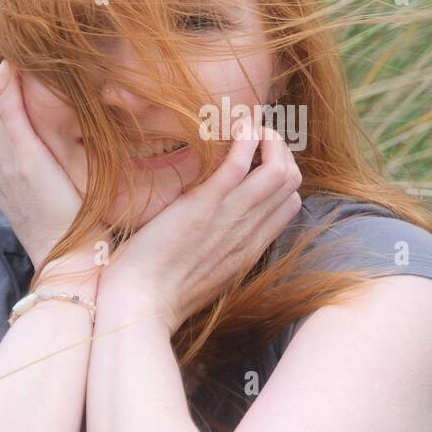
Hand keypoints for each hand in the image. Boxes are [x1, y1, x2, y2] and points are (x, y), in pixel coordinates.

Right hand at [0, 52, 106, 269]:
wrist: (72, 265)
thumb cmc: (70, 235)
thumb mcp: (45, 198)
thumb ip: (39, 172)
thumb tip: (47, 154)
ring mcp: (6, 165)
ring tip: (0, 44)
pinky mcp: (26, 165)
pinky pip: (8, 117)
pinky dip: (7, 89)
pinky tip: (13, 66)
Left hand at [98, 117, 302, 329]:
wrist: (140, 307)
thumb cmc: (158, 293)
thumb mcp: (202, 275)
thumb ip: (216, 251)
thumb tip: (210, 232)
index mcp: (249, 250)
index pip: (290, 204)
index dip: (282, 175)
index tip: (258, 158)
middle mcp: (248, 233)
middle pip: (291, 182)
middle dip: (280, 150)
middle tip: (255, 135)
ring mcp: (230, 218)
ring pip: (279, 170)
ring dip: (269, 138)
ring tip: (249, 124)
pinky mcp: (204, 206)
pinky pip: (239, 163)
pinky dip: (246, 137)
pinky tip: (236, 125)